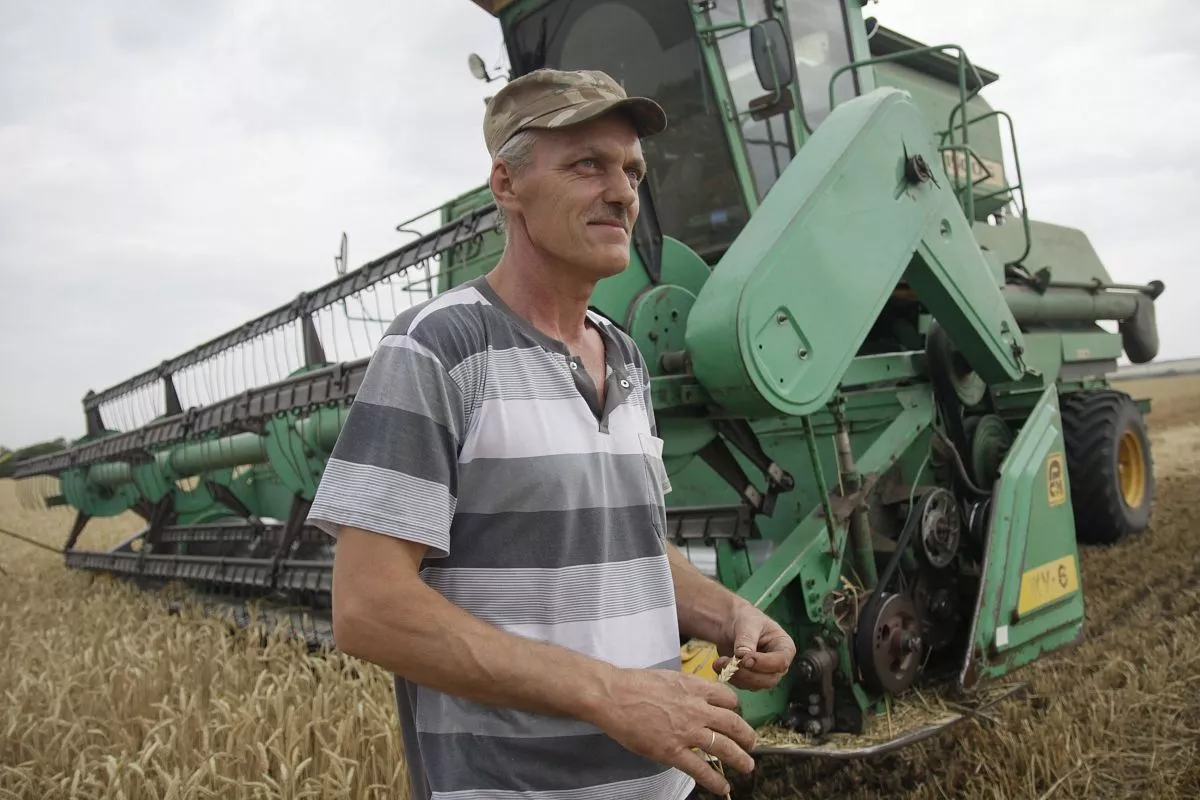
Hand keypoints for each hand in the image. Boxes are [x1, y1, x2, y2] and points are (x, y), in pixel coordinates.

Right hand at [589, 668, 756, 795]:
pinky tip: (723, 788)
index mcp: (695, 688)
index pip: (728, 699)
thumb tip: (693, 696)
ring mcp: (686, 732)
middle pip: (733, 723)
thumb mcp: (669, 678)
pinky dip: (715, 781)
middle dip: (747, 736)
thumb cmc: (635, 683)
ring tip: (748, 766)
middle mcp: (697, 709)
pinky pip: (700, 769)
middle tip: (751, 743)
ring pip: (724, 747)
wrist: (614, 695)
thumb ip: (686, 689)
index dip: (735, 709)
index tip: (735, 716)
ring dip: (740, 758)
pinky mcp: (672, 751)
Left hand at [714, 603, 796, 690]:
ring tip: (719, 662)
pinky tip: (718, 665)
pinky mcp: (751, 679)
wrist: (732, 624)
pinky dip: (730, 677)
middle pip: (769, 679)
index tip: (744, 659)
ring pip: (755, 685)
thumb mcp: (747, 624)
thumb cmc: (746, 619)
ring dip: (736, 676)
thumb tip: (742, 656)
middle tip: (727, 663)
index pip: (781, 662)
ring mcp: (765, 674)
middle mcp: (778, 664)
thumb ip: (747, 639)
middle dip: (747, 674)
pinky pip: (743, 685)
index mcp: (785, 647)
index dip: (764, 664)